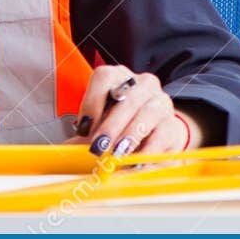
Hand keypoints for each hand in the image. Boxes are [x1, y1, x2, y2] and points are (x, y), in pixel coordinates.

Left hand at [68, 65, 202, 157]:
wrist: (154, 135)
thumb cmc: (118, 126)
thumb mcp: (99, 124)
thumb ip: (85, 132)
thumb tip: (66, 149)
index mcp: (119, 76)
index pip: (104, 77)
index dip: (92, 102)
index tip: (83, 127)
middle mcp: (142, 84)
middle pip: (127, 99)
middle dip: (110, 126)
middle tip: (98, 147)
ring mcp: (161, 101)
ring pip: (148, 113)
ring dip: (129, 136)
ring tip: (117, 155)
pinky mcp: (173, 123)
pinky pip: (163, 134)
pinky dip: (148, 150)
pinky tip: (135, 162)